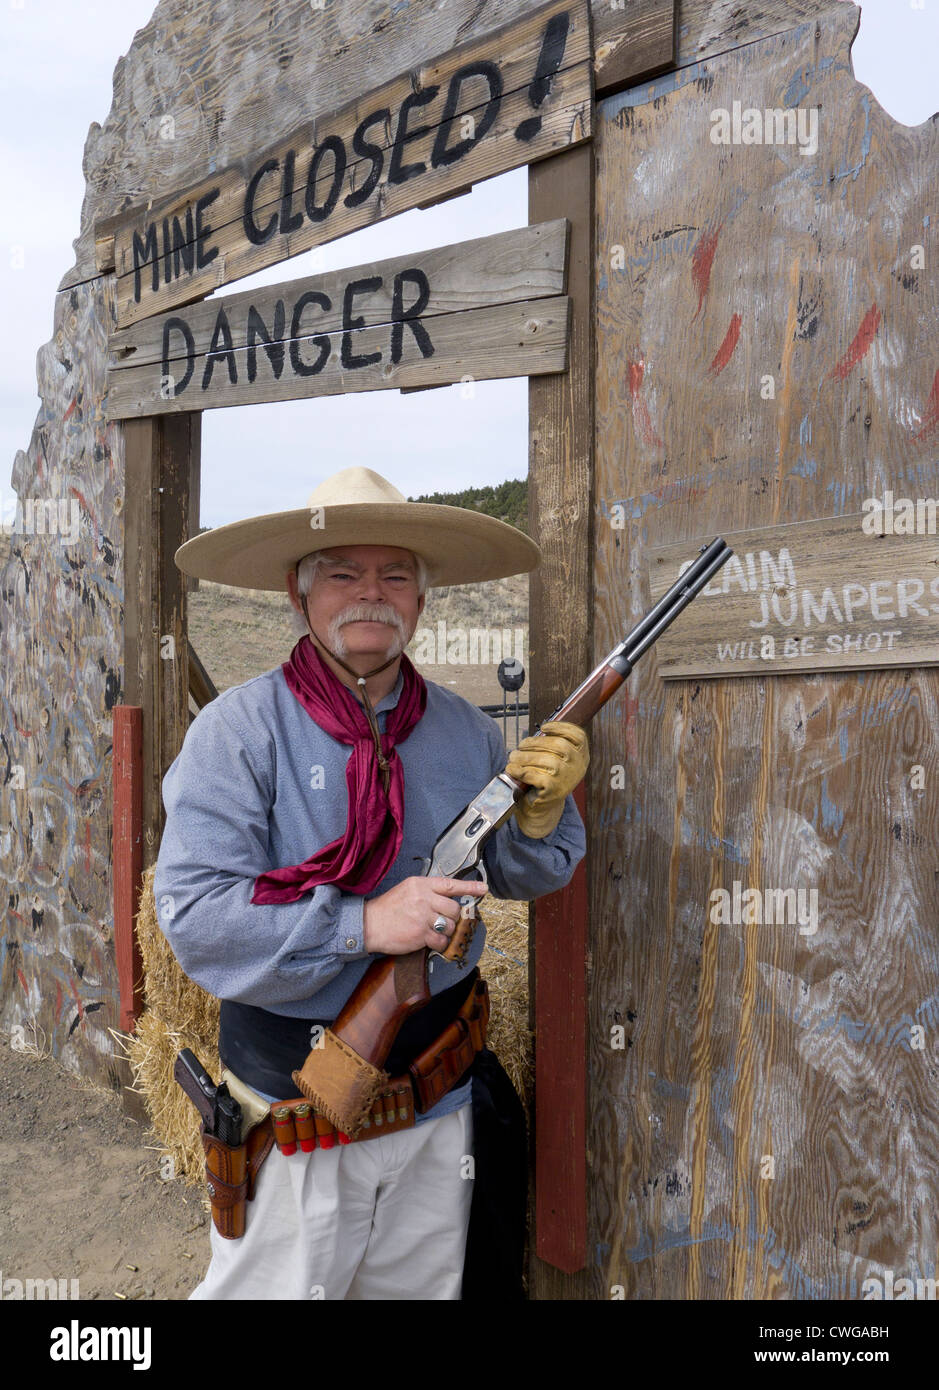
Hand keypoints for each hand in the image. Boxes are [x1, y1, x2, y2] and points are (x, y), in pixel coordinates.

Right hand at [362, 876, 486, 954]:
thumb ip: (429, 891)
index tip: (483, 889)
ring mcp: (422, 917)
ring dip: (446, 932)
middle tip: (442, 921)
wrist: (370, 924)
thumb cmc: (389, 908)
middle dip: (452, 918)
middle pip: (454, 909)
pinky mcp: (420, 934)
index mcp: (421, 884)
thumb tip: (450, 898)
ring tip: (433, 931)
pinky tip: (429, 941)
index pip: (450, 884)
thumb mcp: (408, 890)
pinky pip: (441, 941)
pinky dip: (439, 944)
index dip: (469, 887)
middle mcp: (423, 898)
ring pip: (450, 926)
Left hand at [505, 720, 588, 837]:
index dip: (561, 727)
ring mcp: (567, 779)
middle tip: (520, 745)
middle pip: (560, 745)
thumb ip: (551, 744)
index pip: (579, 736)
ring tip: (513, 757)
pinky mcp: (554, 790)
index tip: (544, 727)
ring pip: (546, 759)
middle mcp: (578, 767)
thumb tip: (537, 732)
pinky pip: (534, 775)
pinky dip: (520, 770)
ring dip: (525, 756)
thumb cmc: (546, 777)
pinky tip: (512, 769)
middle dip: (536, 742)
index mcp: (581, 756)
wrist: (543, 807)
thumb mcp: (554, 759)